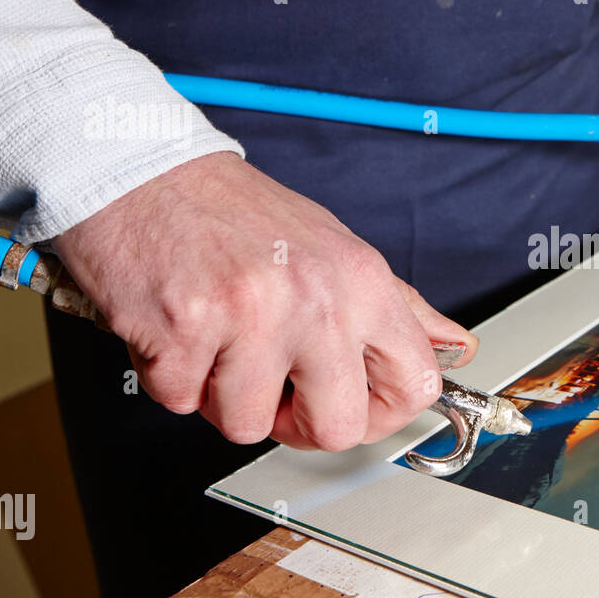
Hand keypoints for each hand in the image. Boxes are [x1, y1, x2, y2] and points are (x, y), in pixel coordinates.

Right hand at [53, 152, 476, 449]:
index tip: (350, 407)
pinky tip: (177, 329)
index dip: (380, 416)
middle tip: (272, 387)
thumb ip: (397, 307)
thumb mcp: (336, 249)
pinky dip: (170, 376)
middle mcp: (315, 298)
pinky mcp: (183, 328)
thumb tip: (456, 345)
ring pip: (247, 425)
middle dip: (297, 423)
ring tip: (215, 341)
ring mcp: (250, 315)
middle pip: (337, 427)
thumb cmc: (233, 212)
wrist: (142, 170)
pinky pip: (181, 401)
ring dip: (222, 396)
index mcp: (362, 281)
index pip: (414, 385)